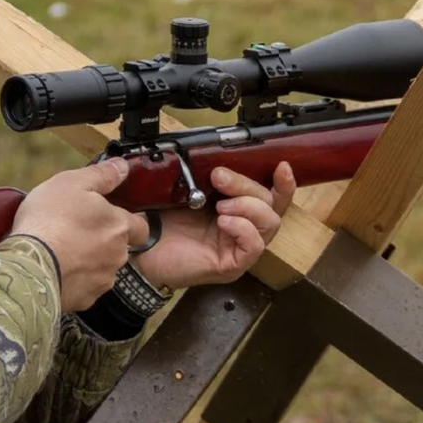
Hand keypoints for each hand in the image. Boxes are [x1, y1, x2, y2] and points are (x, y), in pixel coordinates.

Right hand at [10, 158, 148, 312]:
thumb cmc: (50, 220)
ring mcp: (102, 280)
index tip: (109, 216)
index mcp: (120, 226)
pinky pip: (85, 287)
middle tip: (77, 230)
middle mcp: (118, 256)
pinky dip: (75, 279)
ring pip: (103, 268)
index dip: (127, 220)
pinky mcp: (85, 299)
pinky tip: (57, 269)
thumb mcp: (72, 183)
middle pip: (119, 247)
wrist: (28, 266)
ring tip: (63, 250)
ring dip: (89, 260)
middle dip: (104, 240)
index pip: (141, 226)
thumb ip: (102, 175)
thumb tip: (124, 167)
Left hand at [131, 162, 295, 289]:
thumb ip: (209, 176)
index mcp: (237, 208)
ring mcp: (239, 248)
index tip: (281, 165)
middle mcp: (243, 228)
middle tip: (219, 177)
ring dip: (248, 207)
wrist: (139, 247)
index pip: (273, 196)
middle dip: (248, 186)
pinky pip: (255, 246)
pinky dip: (243, 229)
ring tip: (220, 206)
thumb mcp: (188, 190)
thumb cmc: (160, 220)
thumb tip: (219, 156)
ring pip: (270, 224)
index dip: (282, 182)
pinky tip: (223, 222)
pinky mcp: (232, 265)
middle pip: (272, 204)